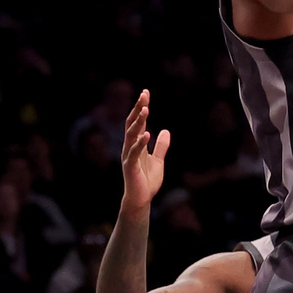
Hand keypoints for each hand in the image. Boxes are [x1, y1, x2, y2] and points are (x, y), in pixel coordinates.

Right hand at [120, 89, 170, 211]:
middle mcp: (129, 147)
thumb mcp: (158, 160)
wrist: (141, 199)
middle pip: (132, 123)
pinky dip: (139, 143)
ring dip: (138, 122)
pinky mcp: (129, 167)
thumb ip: (161, 146)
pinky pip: (133, 153)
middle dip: (138, 108)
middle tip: (144, 95)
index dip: (141, 107)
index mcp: (136, 144)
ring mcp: (128, 156)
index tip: (145, 93)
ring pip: (131, 135)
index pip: (137, 122)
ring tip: (145, 110)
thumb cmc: (147, 181)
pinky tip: (147, 134)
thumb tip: (165, 131)